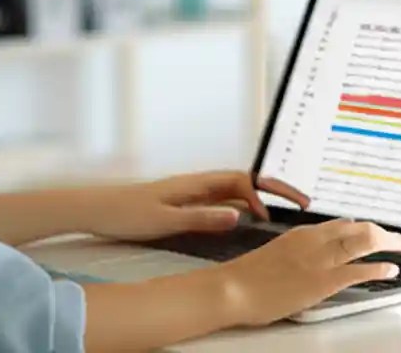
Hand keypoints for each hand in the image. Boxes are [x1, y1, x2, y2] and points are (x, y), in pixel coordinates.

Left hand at [85, 171, 310, 241]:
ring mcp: (194, 191)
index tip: (269, 218)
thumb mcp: (165, 219)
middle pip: (246, 180)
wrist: (97, 208)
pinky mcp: (187, 201)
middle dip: (276, 188)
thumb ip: (201, 217)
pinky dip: (244, 204)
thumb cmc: (126, 212)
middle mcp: (198, 183)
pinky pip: (225, 199)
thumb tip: (237, 215)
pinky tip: (251, 217)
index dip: (260, 198)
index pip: (240, 182)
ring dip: (263, 195)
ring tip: (286, 208)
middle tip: (303, 201)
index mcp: (195, 183)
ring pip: (237, 189)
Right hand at [216, 219, 400, 325]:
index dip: (367, 228)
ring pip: (365, 240)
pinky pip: (359, 270)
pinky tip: (391, 270)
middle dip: (388, 232)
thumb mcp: (278, 254)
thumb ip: (299, 252)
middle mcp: (315, 240)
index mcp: (303, 233)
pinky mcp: (322, 280)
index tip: (380, 233)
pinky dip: (379, 268)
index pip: (344, 224)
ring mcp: (320, 259)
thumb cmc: (249, 277)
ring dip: (392, 242)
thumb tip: (315, 257)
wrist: (233, 288)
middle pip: (361, 228)